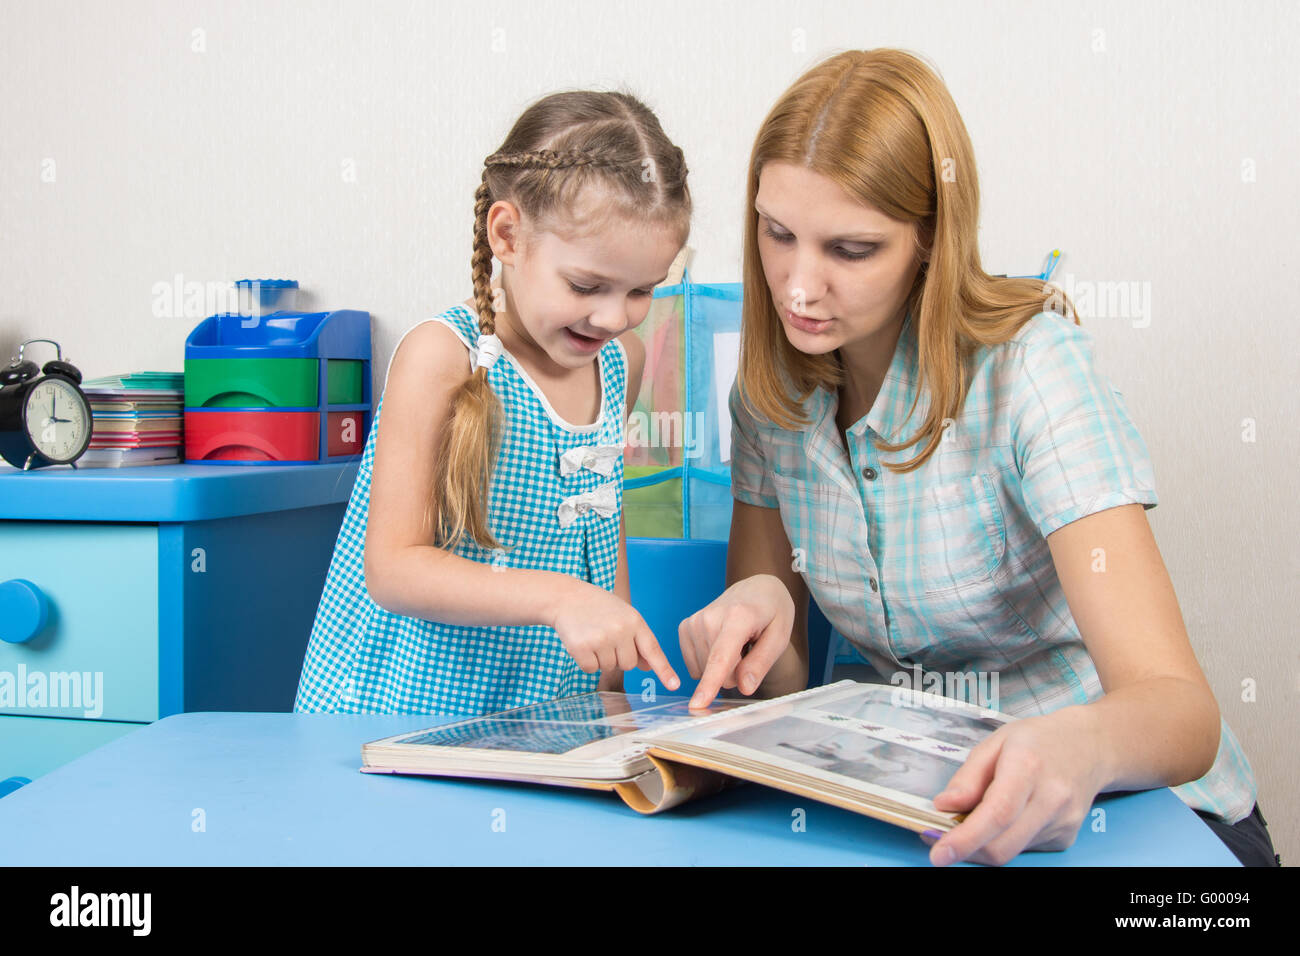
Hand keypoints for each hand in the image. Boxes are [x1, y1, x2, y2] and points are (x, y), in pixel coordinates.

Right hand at [551, 580, 679, 691]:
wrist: (567, 597)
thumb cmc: (599, 608)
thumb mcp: (625, 617)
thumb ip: (638, 641)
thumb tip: (648, 667)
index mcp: (635, 621)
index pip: (652, 650)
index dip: (664, 670)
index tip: (674, 685)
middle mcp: (620, 630)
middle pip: (628, 664)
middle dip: (618, 656)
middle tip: (606, 636)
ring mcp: (601, 639)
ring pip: (609, 668)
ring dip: (601, 658)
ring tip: (594, 636)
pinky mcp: (582, 648)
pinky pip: (591, 670)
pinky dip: (586, 661)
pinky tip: (582, 642)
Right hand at [678, 573, 794, 708]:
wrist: (757, 589)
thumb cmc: (772, 613)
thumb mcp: (780, 637)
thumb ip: (761, 663)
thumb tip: (744, 687)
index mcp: (738, 617)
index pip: (722, 657)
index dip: (710, 683)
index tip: (698, 703)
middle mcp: (710, 617)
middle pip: (717, 671)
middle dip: (735, 672)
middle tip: (749, 649)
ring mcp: (695, 621)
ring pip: (705, 671)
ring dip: (723, 667)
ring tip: (737, 643)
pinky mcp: (686, 627)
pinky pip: (694, 665)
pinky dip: (709, 663)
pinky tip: (721, 645)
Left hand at [919, 706, 1107, 865]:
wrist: (1090, 747)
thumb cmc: (1040, 741)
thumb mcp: (995, 742)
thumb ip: (967, 777)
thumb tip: (944, 806)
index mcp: (1028, 767)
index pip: (997, 813)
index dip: (966, 838)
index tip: (940, 852)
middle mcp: (1051, 799)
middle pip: (1002, 844)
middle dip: (966, 849)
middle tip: (940, 838)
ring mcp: (1062, 823)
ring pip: (1010, 851)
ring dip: (982, 843)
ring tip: (974, 816)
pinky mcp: (1064, 838)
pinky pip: (1022, 848)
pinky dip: (1003, 839)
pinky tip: (1005, 818)